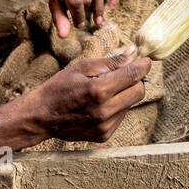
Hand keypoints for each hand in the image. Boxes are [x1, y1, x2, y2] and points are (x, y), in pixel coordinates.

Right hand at [27, 46, 151, 143]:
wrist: (42, 116)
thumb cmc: (60, 87)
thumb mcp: (82, 67)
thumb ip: (111, 62)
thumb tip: (133, 53)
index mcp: (99, 90)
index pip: (133, 76)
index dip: (143, 66)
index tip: (146, 60)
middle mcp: (105, 111)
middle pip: (139, 91)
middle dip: (135, 80)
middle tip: (124, 73)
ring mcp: (105, 126)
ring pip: (131, 104)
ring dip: (124, 94)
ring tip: (105, 90)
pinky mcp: (104, 135)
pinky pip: (121, 116)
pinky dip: (116, 107)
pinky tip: (100, 104)